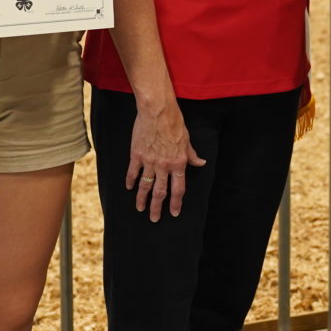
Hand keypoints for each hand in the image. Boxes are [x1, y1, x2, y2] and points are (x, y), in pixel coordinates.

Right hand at [125, 99, 204, 220]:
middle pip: (160, 192)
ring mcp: (149, 162)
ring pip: (145, 186)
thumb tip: (201, 163)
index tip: (174, 212)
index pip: (178, 189)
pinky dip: (130, 181)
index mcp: (178, 163)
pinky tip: (129, 188)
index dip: (176, 202)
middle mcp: (164, 166)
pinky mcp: (137, 155)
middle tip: (155, 219)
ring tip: (140, 208)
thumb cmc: (174, 123)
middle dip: (157, 208)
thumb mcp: (187, 140)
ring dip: (142, 199)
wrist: (158, 111)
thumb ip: (191, 155)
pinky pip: (133, 172)